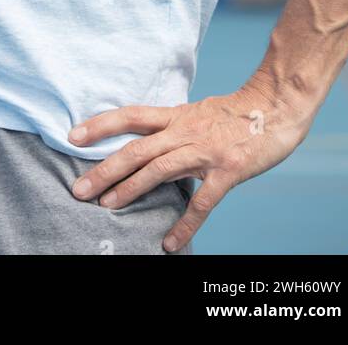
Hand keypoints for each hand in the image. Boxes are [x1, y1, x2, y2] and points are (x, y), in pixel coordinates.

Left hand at [67, 79, 313, 251]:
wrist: (275, 105)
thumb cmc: (237, 112)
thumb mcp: (198, 112)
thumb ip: (173, 127)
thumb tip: (150, 139)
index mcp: (176, 116)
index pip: (130, 116)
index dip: (100, 125)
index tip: (72, 136)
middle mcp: (184, 130)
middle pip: (136, 149)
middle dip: (105, 169)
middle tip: (79, 189)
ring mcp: (205, 151)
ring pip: (158, 170)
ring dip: (130, 190)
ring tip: (107, 207)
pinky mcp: (227, 171)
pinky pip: (202, 201)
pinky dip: (184, 224)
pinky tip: (169, 243)